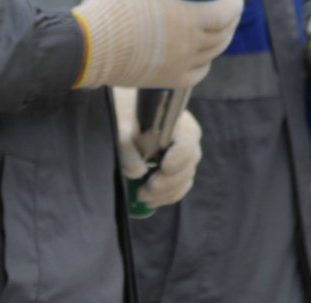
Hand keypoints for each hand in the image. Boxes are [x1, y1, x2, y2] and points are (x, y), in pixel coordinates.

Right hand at [73, 0, 243, 89]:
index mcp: (189, 17)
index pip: (228, 10)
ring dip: (220, 38)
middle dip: (231, 17)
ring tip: (214, 26)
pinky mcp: (168, 79)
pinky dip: (204, 61)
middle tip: (225, 4)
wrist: (87, 45)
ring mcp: (181, 64)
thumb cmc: (110, 5)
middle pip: (225, 32)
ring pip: (213, 53)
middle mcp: (191, 44)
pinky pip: (199, 72)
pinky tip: (200, 53)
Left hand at [112, 87, 201, 208]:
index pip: (187, 145)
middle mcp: (189, 140)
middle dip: (166, 184)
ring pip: (184, 181)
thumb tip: (137, 173)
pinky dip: (167, 196)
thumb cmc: (126, 111)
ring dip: (164, 194)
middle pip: (187, 168)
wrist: (128, 109)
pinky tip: (150, 200)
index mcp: (180, 124)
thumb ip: (127, 146)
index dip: (177, 159)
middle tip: (143, 192)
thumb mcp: (121, 124)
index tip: (163, 167)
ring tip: (142, 197)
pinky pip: (180, 187)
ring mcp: (185, 156)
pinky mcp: (179, 168)